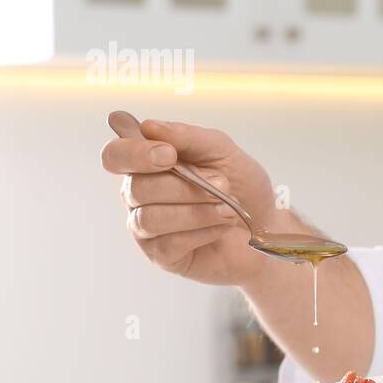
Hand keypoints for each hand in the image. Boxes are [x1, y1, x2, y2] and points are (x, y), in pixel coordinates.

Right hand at [101, 119, 281, 285]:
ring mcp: (147, 228)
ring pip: (152, 217)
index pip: (115, 155)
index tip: (169, 155)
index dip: (135, 154)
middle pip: (137, 188)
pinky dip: (203, 232)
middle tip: (223, 185)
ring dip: (197, 211)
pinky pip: (169, 243)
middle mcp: (138, 196)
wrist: (267, 226)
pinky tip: (222, 227)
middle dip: (186, 186)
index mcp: (146, 164)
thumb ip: (188, 137)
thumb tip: (150, 126)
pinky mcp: (162, 256)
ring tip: (228, 209)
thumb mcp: (222, 151)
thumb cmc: (241, 186)